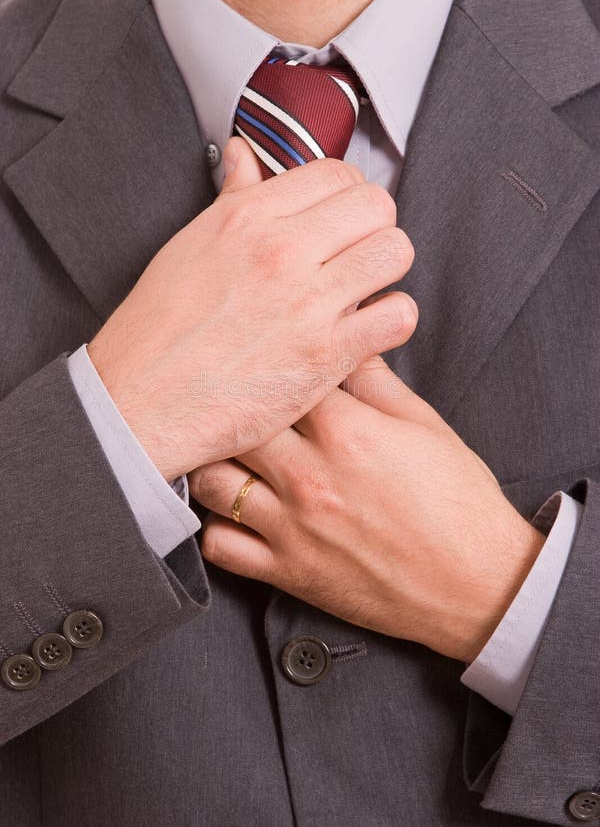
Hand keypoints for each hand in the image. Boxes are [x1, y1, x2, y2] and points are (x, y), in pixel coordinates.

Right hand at [88, 139, 416, 480]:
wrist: (140, 402)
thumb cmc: (158, 330)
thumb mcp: (188, 246)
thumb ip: (230, 199)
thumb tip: (242, 156)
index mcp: (247, 218)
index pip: (336, 173)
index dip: (347, 195)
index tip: (340, 219)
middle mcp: (281, 250)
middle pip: (376, 204)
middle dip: (373, 227)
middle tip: (355, 255)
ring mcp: (306, 302)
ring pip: (395, 252)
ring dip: (386, 271)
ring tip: (363, 291)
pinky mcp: (325, 355)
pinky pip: (398, 315)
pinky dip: (391, 321)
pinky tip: (366, 330)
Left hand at [189, 355, 545, 662]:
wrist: (478, 583)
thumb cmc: (458, 500)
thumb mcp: (424, 425)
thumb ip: (375, 379)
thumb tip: (347, 337)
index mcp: (345, 430)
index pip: (280, 377)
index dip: (270, 364)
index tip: (267, 362)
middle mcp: (309, 474)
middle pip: (234, 424)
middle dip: (230, 409)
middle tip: (228, 403)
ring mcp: (292, 526)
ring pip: (211, 482)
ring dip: (213, 463)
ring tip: (224, 454)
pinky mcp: (287, 571)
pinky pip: (219, 546)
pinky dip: (216, 527)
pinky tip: (233, 511)